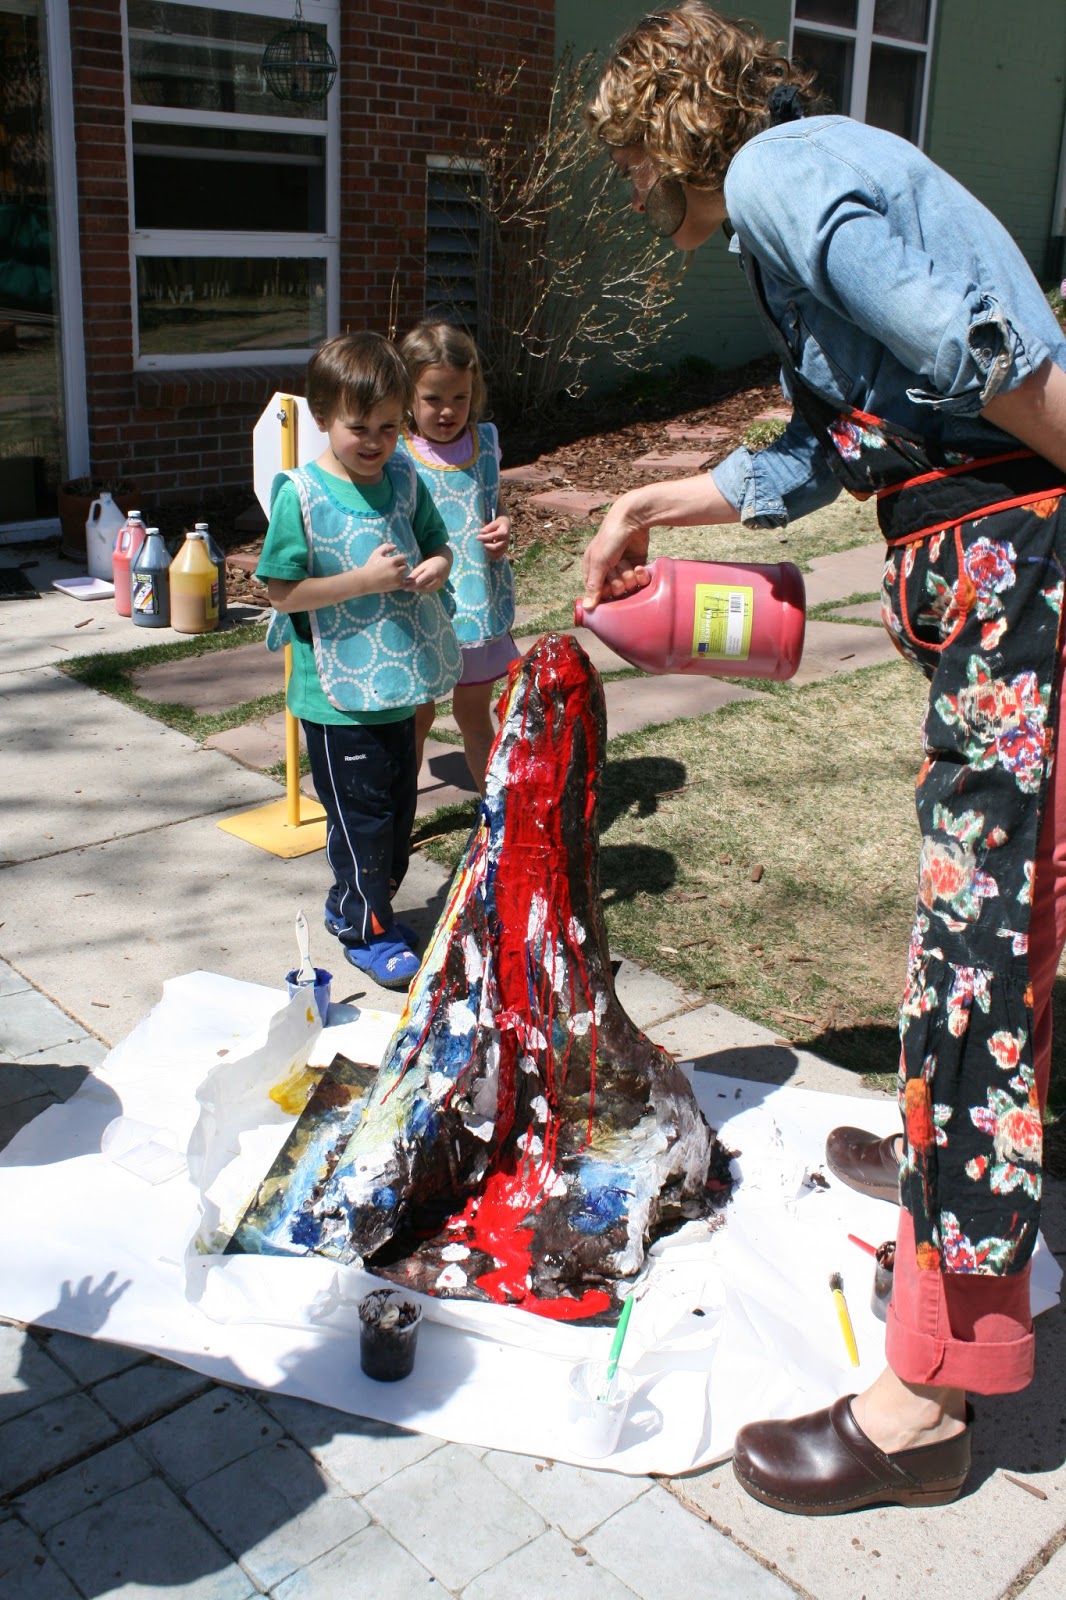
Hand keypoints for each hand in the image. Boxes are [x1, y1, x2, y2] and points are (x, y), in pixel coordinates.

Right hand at [361, 542, 409, 593]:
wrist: (365, 580)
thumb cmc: (370, 566)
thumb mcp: (376, 553)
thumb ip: (386, 547)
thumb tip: (395, 546)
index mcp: (392, 561)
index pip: (403, 558)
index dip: (398, 559)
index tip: (393, 561)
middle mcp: (396, 570)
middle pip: (405, 566)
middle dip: (400, 566)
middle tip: (392, 568)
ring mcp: (397, 579)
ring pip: (404, 574)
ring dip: (400, 574)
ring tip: (391, 574)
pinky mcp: (396, 586)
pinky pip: (404, 583)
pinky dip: (401, 581)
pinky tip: (395, 580)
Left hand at [404, 550, 451, 593]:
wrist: (445, 563)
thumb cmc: (432, 563)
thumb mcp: (423, 565)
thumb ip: (415, 573)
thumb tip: (406, 581)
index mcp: (432, 573)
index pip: (419, 581)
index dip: (411, 585)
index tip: (404, 585)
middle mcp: (437, 581)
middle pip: (422, 587)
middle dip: (413, 588)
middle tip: (405, 588)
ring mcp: (438, 585)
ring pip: (425, 590)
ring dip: (417, 590)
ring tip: (409, 588)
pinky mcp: (438, 588)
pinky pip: (428, 591)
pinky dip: (422, 590)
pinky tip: (417, 588)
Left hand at [478, 515, 510, 559]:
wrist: (507, 526)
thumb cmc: (499, 524)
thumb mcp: (495, 522)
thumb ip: (488, 527)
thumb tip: (481, 532)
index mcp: (504, 533)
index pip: (492, 537)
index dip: (483, 537)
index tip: (477, 537)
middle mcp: (506, 541)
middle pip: (495, 547)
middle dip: (486, 545)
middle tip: (482, 542)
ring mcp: (505, 547)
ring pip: (495, 553)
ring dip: (488, 550)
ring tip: (485, 544)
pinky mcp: (504, 551)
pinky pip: (497, 557)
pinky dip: (491, 555)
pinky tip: (487, 550)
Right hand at [580, 496, 651, 610]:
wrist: (633, 519)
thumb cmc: (610, 539)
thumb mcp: (599, 562)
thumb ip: (594, 586)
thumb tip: (587, 608)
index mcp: (592, 570)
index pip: (598, 594)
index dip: (606, 593)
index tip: (609, 586)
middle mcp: (607, 571)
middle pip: (615, 592)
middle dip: (619, 582)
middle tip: (619, 569)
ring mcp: (623, 569)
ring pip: (629, 587)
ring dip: (630, 576)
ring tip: (629, 564)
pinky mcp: (637, 566)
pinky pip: (640, 581)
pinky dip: (641, 575)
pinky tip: (639, 566)